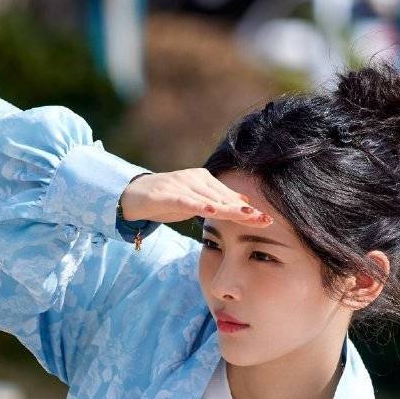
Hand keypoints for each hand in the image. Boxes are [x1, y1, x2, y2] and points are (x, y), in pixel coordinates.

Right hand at [119, 169, 272, 226]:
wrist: (132, 196)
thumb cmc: (166, 200)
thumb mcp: (194, 201)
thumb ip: (217, 200)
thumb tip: (244, 201)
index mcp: (204, 179)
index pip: (229, 197)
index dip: (247, 210)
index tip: (267, 219)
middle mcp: (195, 178)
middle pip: (224, 198)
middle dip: (244, 211)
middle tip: (265, 219)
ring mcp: (180, 184)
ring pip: (208, 198)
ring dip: (228, 208)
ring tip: (247, 216)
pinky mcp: (166, 193)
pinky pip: (185, 200)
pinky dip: (199, 204)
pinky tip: (212, 210)